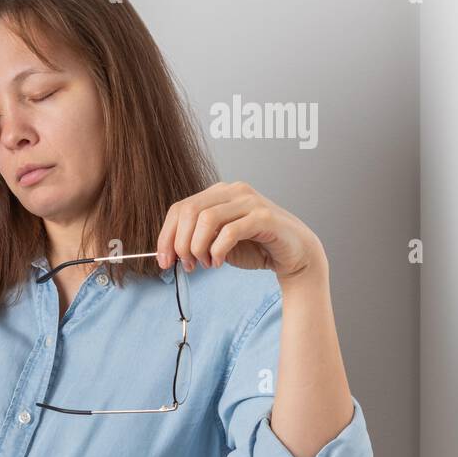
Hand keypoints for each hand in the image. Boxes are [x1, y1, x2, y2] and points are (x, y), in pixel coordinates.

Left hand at [156, 180, 326, 284]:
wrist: (293, 254)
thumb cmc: (254, 246)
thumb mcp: (216, 242)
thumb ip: (195, 239)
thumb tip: (167, 252)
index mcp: (218, 193)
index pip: (180, 208)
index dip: (166, 236)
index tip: (164, 260)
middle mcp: (233, 191)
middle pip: (189, 211)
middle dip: (180, 243)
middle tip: (186, 265)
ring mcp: (250, 201)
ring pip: (206, 219)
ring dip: (199, 247)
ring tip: (206, 263)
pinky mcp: (264, 217)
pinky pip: (229, 232)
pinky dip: (218, 250)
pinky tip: (219, 262)